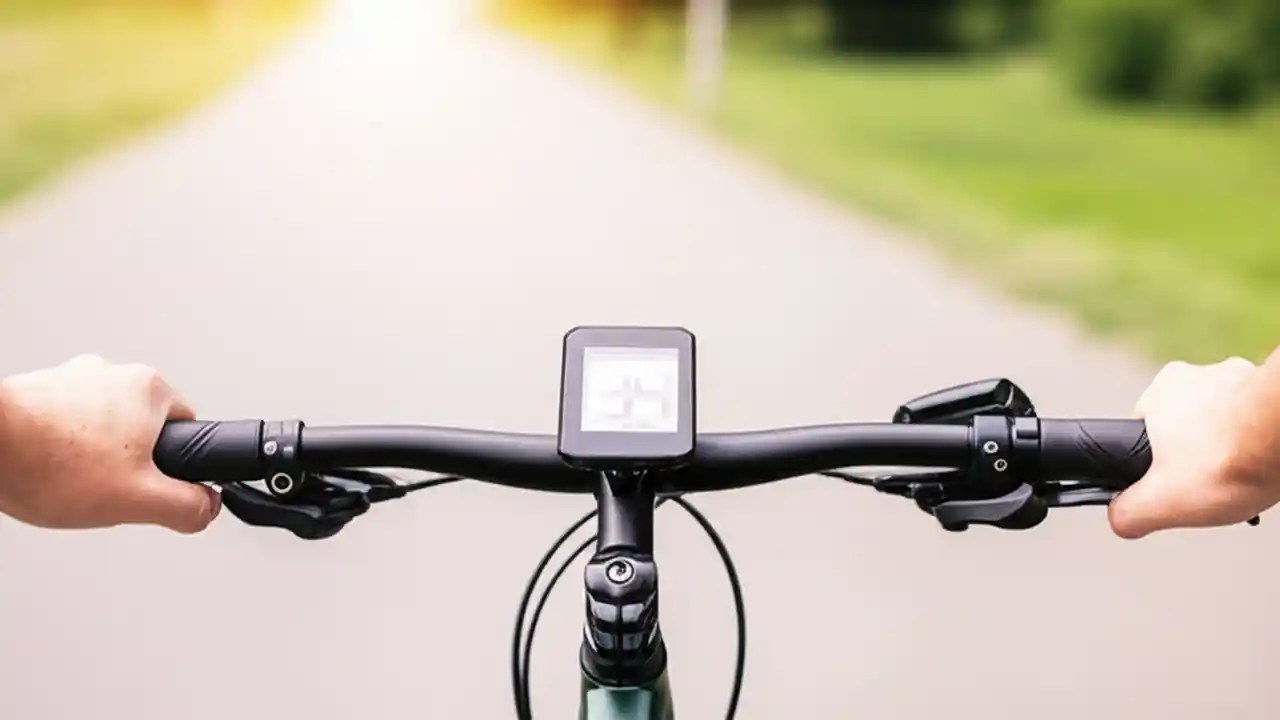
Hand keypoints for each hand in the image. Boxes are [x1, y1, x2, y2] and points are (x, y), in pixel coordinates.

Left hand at [0, 355, 219, 532]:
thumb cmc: (46, 461)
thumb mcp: (136, 500)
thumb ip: (185, 507)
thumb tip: (206, 508)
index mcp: (149, 389)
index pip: (187, 427)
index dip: (174, 464)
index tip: (152, 481)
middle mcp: (113, 374)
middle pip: (142, 429)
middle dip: (128, 461)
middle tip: (107, 485)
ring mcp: (72, 378)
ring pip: (102, 427)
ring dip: (90, 455)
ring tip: (69, 479)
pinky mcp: (39, 390)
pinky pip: (64, 425)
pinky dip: (58, 448)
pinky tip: (45, 470)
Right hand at [1109, 358, 1278, 538]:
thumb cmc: (1226, 462)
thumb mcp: (1160, 503)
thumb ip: (1128, 513)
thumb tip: (1120, 518)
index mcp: (1162, 389)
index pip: (1145, 425)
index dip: (1157, 456)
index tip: (1174, 477)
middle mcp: (1200, 373)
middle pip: (1189, 421)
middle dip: (1199, 450)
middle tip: (1212, 480)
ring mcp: (1241, 376)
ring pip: (1228, 418)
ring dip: (1233, 443)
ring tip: (1243, 474)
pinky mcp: (1273, 390)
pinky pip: (1259, 418)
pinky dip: (1260, 439)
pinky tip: (1265, 463)